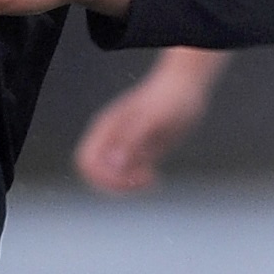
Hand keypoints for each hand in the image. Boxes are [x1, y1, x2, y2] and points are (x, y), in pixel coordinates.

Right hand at [73, 52, 222, 195]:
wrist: (187, 87)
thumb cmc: (171, 99)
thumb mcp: (153, 119)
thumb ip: (132, 139)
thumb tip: (115, 163)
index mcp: (108, 127)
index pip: (87, 161)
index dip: (104, 176)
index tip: (131, 176)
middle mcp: (112, 138)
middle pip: (95, 173)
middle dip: (115, 184)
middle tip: (143, 179)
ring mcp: (125, 146)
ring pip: (112, 177)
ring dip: (128, 186)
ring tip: (151, 179)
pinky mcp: (140, 152)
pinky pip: (128, 176)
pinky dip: (138, 183)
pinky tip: (155, 178)